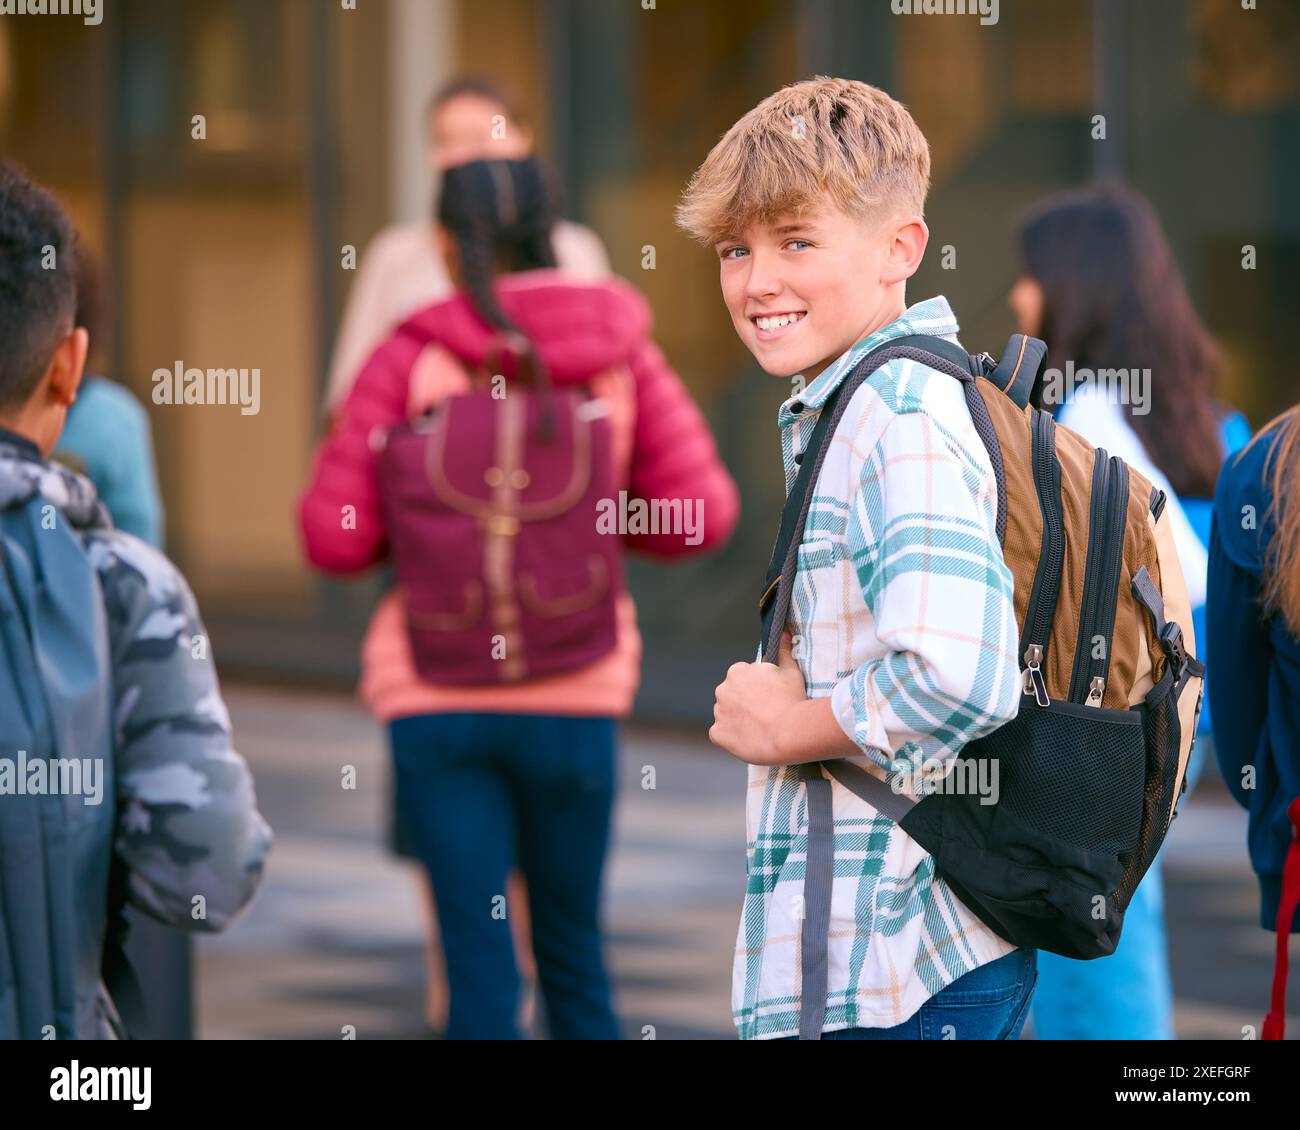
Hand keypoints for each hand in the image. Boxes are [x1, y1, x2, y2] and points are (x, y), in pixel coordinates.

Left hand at [709, 631, 807, 764]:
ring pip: (726, 714)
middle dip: (744, 702)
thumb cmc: (792, 700)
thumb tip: (784, 634)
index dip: (757, 687)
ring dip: (737, 719)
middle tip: (765, 712)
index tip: (768, 696)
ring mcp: (719, 712)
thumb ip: (784, 651)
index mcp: (737, 671)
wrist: (789, 732)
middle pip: (732, 695)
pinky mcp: (718, 733)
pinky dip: (731, 737)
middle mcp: (722, 689)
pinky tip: (748, 738)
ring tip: (758, 727)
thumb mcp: (791, 671)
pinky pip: (721, 734)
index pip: (742, 677)